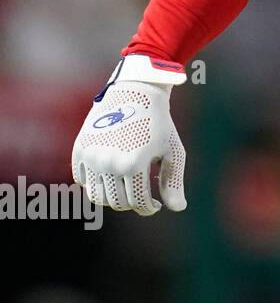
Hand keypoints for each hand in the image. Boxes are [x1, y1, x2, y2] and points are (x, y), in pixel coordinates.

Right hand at [72, 55, 188, 215]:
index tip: (156, 205)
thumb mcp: (173, 152)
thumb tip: (177, 208)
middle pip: (118, 202)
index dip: (149, 208)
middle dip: (133, 204)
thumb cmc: (160, 125)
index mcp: (133, 164)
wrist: (135, 94)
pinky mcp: (79, 149)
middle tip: (144, 196)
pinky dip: (96, 183)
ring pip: (97, 196)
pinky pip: (83, 180)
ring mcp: (91, 156)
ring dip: (113, 198)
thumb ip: (173, 182)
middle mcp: (108, 163)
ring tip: (128, 188)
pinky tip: (112, 176)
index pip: (138, 203)